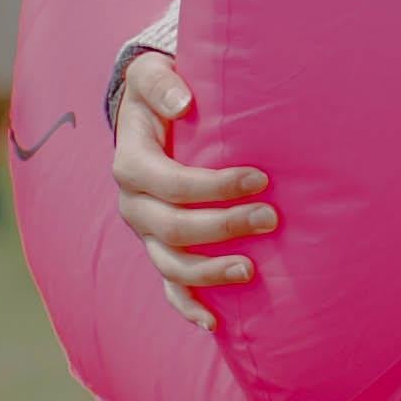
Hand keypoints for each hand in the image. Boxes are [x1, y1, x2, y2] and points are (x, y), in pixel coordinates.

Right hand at [107, 47, 273, 314]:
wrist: (147, 115)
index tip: (260, 179)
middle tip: (270, 217)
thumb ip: (162, 82)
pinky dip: (189, 307)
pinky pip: (169, 287)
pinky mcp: (159, 249)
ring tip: (252, 271)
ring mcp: (145, 233)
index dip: (214, 186)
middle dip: (223, 226)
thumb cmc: (159, 93)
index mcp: (130, 164)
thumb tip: (184, 100)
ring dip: (209, 273)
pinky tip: (216, 325)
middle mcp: (133, 204)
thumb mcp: (151, 75)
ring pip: (170, 265)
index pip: (171, 183)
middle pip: (172, 228)